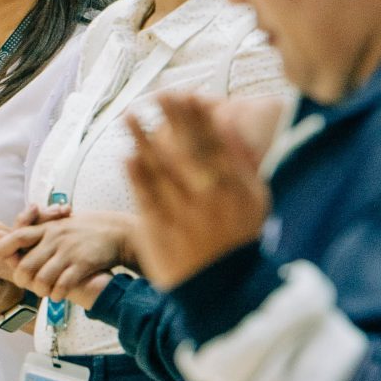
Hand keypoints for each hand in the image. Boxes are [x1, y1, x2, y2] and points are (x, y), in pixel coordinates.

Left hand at [0, 209, 136, 302]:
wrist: (118, 231)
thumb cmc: (84, 231)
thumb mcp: (57, 225)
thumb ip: (30, 232)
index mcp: (46, 229)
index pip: (14, 238)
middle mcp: (55, 239)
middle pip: (24, 267)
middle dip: (22, 282)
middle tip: (27, 286)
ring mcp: (68, 251)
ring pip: (41, 279)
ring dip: (40, 292)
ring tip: (44, 293)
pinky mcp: (83, 263)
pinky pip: (62, 285)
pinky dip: (57, 295)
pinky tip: (58, 297)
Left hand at [126, 90, 270, 290]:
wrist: (223, 287)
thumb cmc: (238, 238)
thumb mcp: (254, 199)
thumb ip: (241, 162)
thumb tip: (228, 124)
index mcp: (234, 187)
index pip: (214, 145)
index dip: (199, 118)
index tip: (186, 94)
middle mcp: (210, 197)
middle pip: (188, 151)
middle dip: (173, 120)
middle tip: (157, 94)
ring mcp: (184, 214)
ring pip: (163, 171)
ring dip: (144, 141)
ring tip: (130, 116)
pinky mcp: (161, 230)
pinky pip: (147, 199)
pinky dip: (137, 177)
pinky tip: (125, 156)